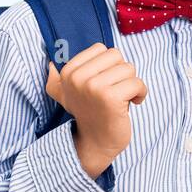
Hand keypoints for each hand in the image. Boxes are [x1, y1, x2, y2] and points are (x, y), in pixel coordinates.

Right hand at [45, 43, 147, 180]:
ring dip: (131, 84)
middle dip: (121, 73)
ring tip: (122, 98)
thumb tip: (51, 64)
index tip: (105, 82)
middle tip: (115, 91)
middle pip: (116, 56)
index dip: (109, 65)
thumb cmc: (87, 114)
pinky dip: (141, 93)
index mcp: (68, 72)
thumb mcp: (65, 96)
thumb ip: (57, 80)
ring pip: (128, 68)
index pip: (101, 49)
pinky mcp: (110, 97)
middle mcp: (78, 78)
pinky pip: (137, 83)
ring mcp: (93, 87)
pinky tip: (133, 103)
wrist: (95, 142)